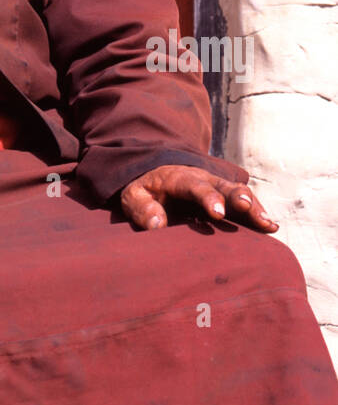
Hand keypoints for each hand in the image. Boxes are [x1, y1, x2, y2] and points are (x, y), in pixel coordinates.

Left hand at [119, 165, 278, 232]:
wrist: (156, 177)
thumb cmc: (144, 191)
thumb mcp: (133, 197)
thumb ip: (142, 209)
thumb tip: (157, 225)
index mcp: (178, 178)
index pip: (195, 185)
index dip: (208, 197)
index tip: (218, 213)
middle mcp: (203, 179)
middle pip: (223, 185)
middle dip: (237, 196)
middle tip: (248, 208)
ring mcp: (218, 188)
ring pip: (239, 193)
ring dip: (254, 207)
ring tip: (267, 224)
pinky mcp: (226, 200)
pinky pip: (246, 204)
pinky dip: (258, 213)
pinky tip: (271, 227)